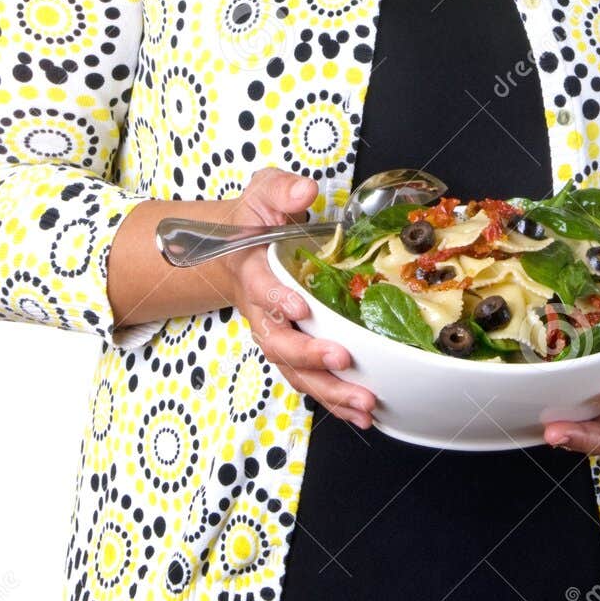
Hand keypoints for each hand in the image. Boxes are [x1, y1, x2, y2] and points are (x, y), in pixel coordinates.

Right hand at [222, 167, 375, 429]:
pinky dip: (334, 399)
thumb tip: (305, 190)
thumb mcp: (263, 193)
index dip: (277, 299)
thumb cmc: (254, 220)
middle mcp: (260, 310)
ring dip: (328, 390)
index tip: (300, 307)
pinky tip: (362, 411)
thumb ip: (281, 189)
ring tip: (363, 402)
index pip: (260, 288)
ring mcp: (275, 334)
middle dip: (309, 355)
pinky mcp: (292, 350)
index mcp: (252, 270)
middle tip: (342, 359)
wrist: (236, 248)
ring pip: (294, 370)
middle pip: (277, 342)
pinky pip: (308, 379)